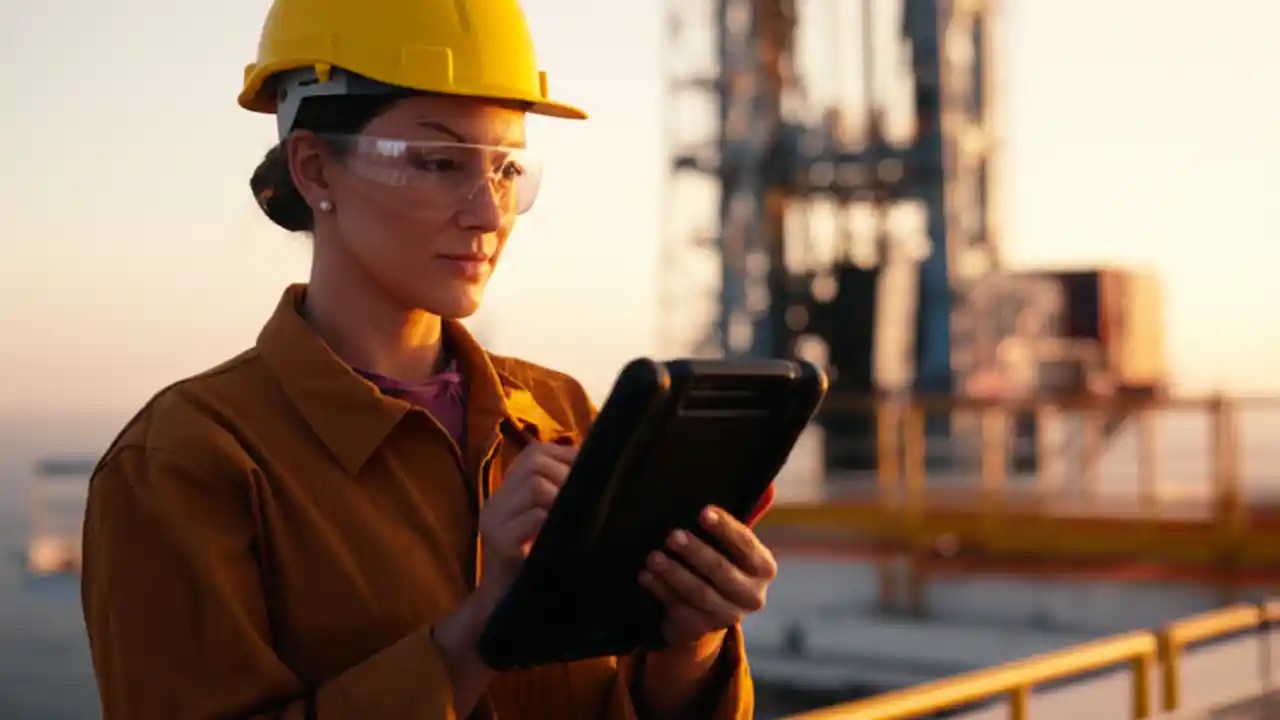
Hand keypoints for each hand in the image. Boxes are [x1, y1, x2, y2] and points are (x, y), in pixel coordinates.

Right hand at [475, 441, 576, 607]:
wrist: (502, 611)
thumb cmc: (532, 567)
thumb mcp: (543, 526)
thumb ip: (556, 498)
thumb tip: (594, 467)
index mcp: (505, 494)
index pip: (533, 453)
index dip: (565, 455)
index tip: (588, 472)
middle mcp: (496, 502)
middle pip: (535, 462)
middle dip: (567, 474)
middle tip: (586, 498)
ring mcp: (495, 521)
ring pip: (536, 485)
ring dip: (564, 496)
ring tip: (577, 515)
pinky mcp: (501, 544)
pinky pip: (535, 517)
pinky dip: (556, 521)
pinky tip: (567, 534)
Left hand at [638, 505, 777, 646]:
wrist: (706, 608)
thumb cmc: (720, 560)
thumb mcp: (730, 544)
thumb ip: (734, 522)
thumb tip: (763, 486)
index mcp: (764, 568)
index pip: (746, 544)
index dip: (725, 528)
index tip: (703, 512)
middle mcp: (752, 596)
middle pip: (722, 571)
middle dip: (695, 552)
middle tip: (672, 535)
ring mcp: (727, 615)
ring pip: (699, 593)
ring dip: (674, 573)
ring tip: (653, 556)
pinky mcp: (700, 628)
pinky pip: (678, 607)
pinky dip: (660, 590)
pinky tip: (646, 575)